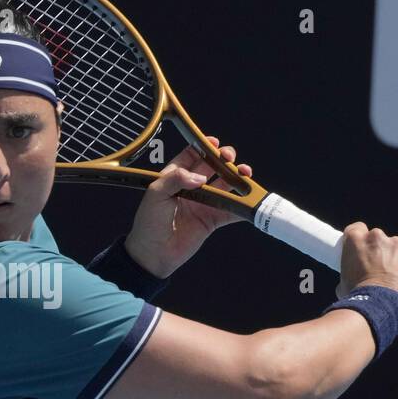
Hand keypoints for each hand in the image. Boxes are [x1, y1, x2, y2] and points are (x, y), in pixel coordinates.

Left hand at [124, 137, 251, 277]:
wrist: (153, 255)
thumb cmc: (148, 223)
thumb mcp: (155, 195)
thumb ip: (175, 179)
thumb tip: (199, 177)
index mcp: (175, 176)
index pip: (192, 155)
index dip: (204, 146)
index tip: (214, 143)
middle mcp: (191, 187)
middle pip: (213, 167)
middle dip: (224, 159)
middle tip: (229, 158)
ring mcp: (204, 203)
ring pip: (226, 185)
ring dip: (237, 178)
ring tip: (245, 174)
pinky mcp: (212, 220)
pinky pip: (231, 210)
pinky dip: (242, 205)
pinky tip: (249, 200)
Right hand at [336, 222, 397, 313]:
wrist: (381, 306)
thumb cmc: (359, 297)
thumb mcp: (343, 284)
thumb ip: (349, 273)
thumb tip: (352, 280)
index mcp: (357, 240)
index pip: (357, 228)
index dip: (360, 239)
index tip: (361, 249)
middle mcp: (378, 237)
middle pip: (380, 240)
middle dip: (380, 251)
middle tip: (378, 270)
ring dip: (397, 260)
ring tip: (395, 280)